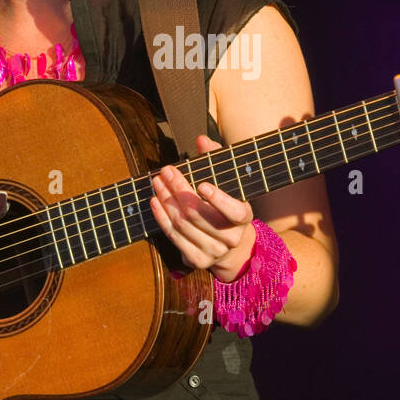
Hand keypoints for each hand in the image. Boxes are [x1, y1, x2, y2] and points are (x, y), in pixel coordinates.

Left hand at [149, 134, 255, 283]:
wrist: (229, 244)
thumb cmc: (225, 206)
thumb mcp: (227, 183)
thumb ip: (216, 159)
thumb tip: (201, 139)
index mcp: (243, 218)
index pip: (234, 210)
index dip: (218, 199)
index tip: (202, 185)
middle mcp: (231, 238)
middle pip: (197, 213)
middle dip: (178, 189)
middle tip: (166, 171)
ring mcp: (214, 252)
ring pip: (182, 224)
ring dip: (166, 200)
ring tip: (157, 183)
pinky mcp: (197, 260)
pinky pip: (173, 236)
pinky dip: (161, 217)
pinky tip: (155, 202)